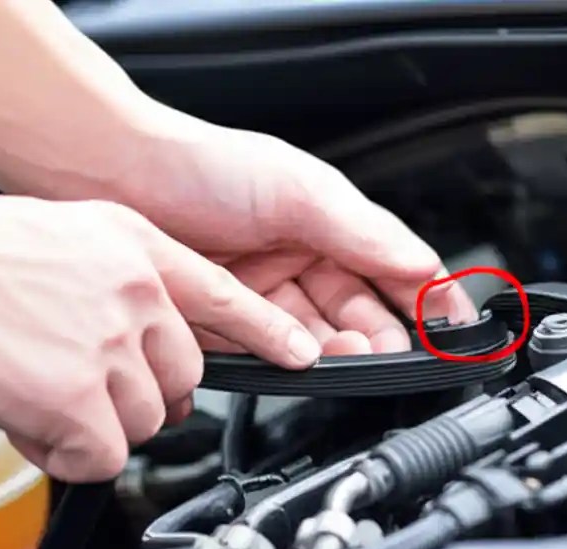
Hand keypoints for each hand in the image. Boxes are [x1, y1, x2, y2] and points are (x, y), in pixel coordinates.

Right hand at [0, 185, 320, 481]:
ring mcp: (111, 346)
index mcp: (132, 244)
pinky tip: (24, 420)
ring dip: (93, 427)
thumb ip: (110, 283)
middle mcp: (134, 291)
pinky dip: (65, 454)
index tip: (303, 355)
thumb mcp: (54, 239)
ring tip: (33, 396)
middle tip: (83, 395)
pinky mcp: (79, 400)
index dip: (266, 332)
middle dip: (140, 399)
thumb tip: (134, 338)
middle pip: (183, 380)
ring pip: (145, 423)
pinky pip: (102, 456)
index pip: (224, 295)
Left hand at [115, 107, 477, 354]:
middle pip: (363, 314)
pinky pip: (267, 356)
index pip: (396, 270)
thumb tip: (420, 264)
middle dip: (383, 338)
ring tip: (345, 357)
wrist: (111, 177)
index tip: (455, 332)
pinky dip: (289, 365)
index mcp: (331, 225)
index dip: (429, 301)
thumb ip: (362, 233)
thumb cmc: (200, 166)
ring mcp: (265, 295)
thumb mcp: (298, 191)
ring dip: (340, 354)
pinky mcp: (226, 325)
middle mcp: (302, 261)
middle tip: (392, 355)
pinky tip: (302, 362)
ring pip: (319, 340)